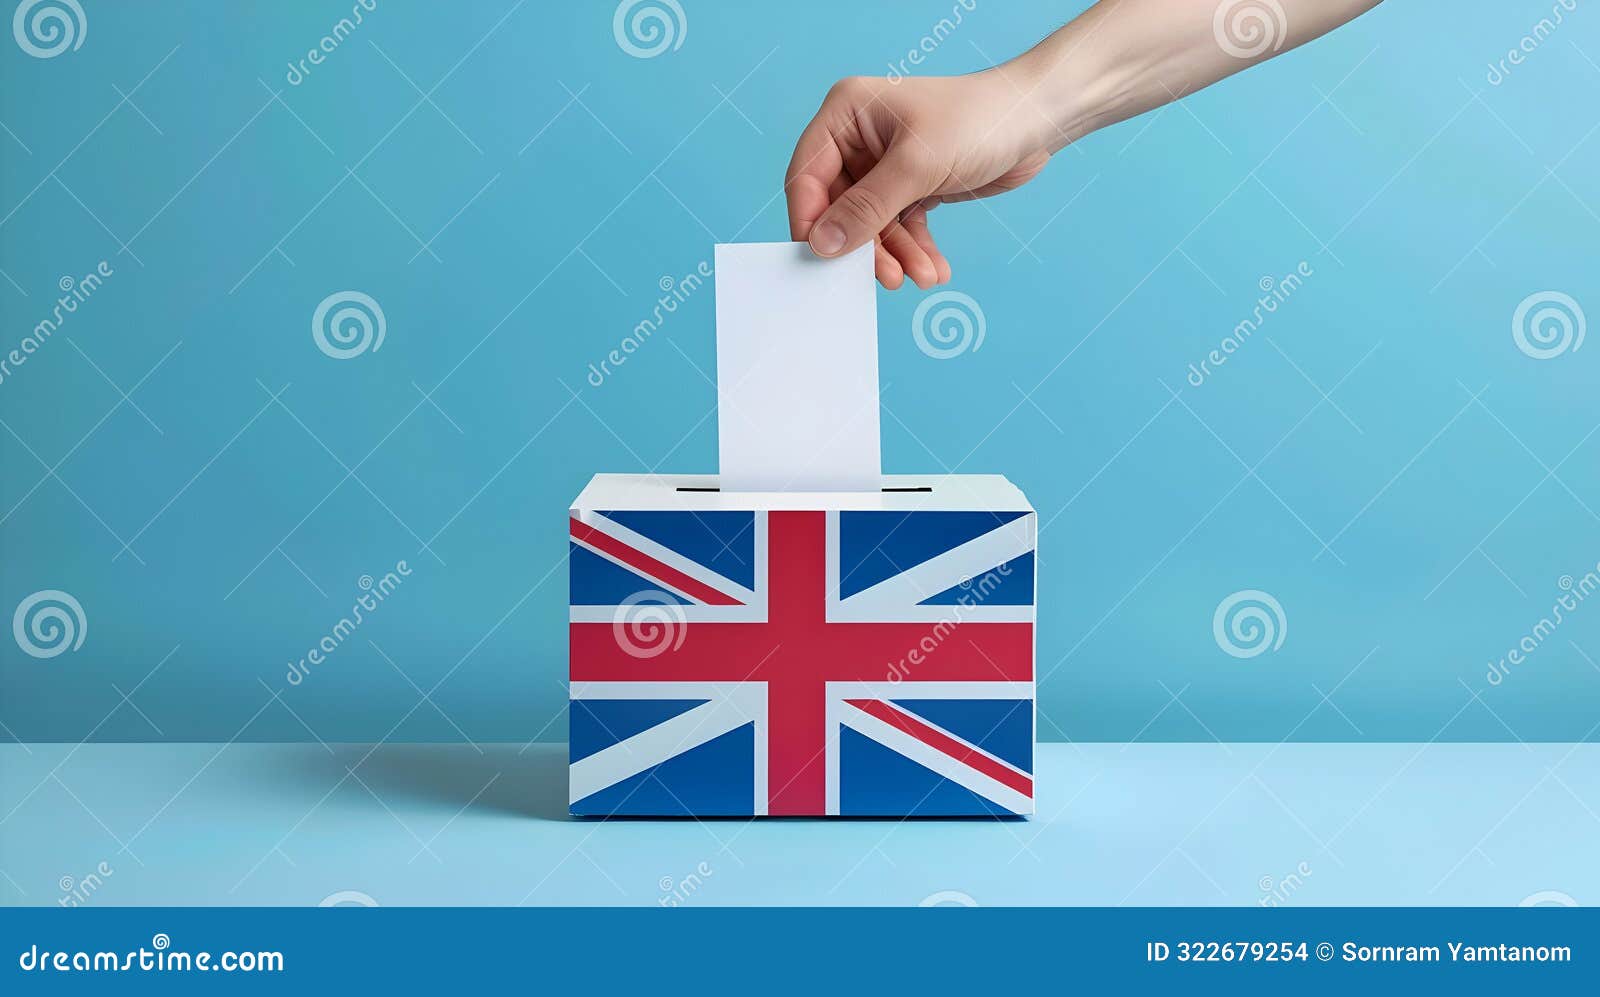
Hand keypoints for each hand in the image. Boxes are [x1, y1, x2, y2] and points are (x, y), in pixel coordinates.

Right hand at [785, 73, 1050, 288]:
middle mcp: (859, 139)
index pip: (808, 176)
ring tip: (923, 276)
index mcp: (846, 114)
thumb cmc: (978, 119)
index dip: (811, 221)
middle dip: (868, 246)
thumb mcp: (917, 165)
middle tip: (888, 277)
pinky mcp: (912, 186)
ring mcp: (885, 165)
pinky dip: (916, 250)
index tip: (823, 260)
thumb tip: (822, 244)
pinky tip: (934, 269)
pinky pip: (902, 227)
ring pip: (874, 224)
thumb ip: (867, 208)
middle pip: (841, 208)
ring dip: (898, 254)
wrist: (1036, 119)